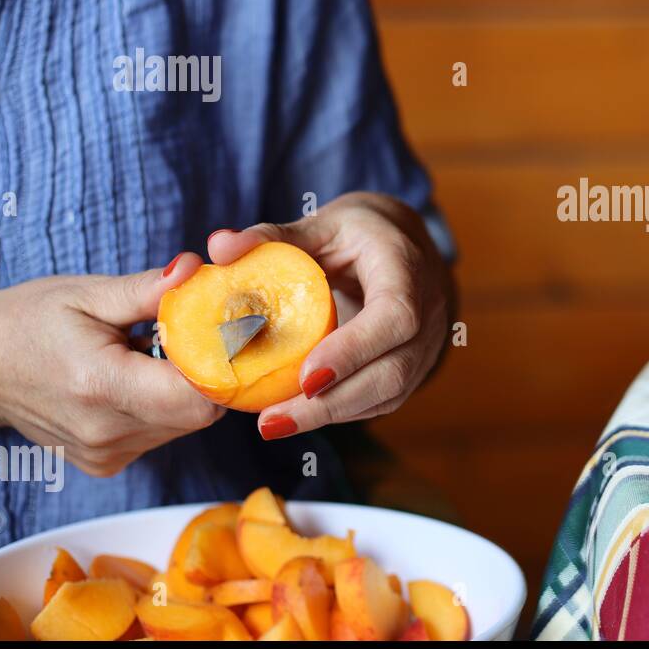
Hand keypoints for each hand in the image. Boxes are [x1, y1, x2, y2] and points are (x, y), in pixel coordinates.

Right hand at [0, 256, 223, 475]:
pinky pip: (161, 434)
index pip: (199, 393)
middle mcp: (108, 431)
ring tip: (150, 355)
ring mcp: (108, 453)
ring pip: (185, 424)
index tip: (224, 331)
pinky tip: (134, 380)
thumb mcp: (86, 294)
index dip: (223, 363)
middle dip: (208, 372)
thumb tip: (196, 270)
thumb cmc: (28, 323)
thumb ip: (148, 290)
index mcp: (103, 386)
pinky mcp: (107, 463)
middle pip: (200, 411)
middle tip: (188, 334)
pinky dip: (162, 406)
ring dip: (184, 389)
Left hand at [207, 192, 452, 438]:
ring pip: (391, 392)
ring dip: (333, 414)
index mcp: (405, 266)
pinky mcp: (417, 365)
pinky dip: (343, 411)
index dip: (353, 350)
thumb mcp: (319, 224)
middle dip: (333, 402)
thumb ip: (271, 236)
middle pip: (394, 370)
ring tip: (274, 424)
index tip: (304, 377)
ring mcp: (429, 341)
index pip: (394, 316)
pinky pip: (385, 398)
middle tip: (271, 422)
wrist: (406, 243)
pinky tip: (300, 414)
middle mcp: (429, 308)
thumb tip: (219, 246)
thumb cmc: (359, 232)